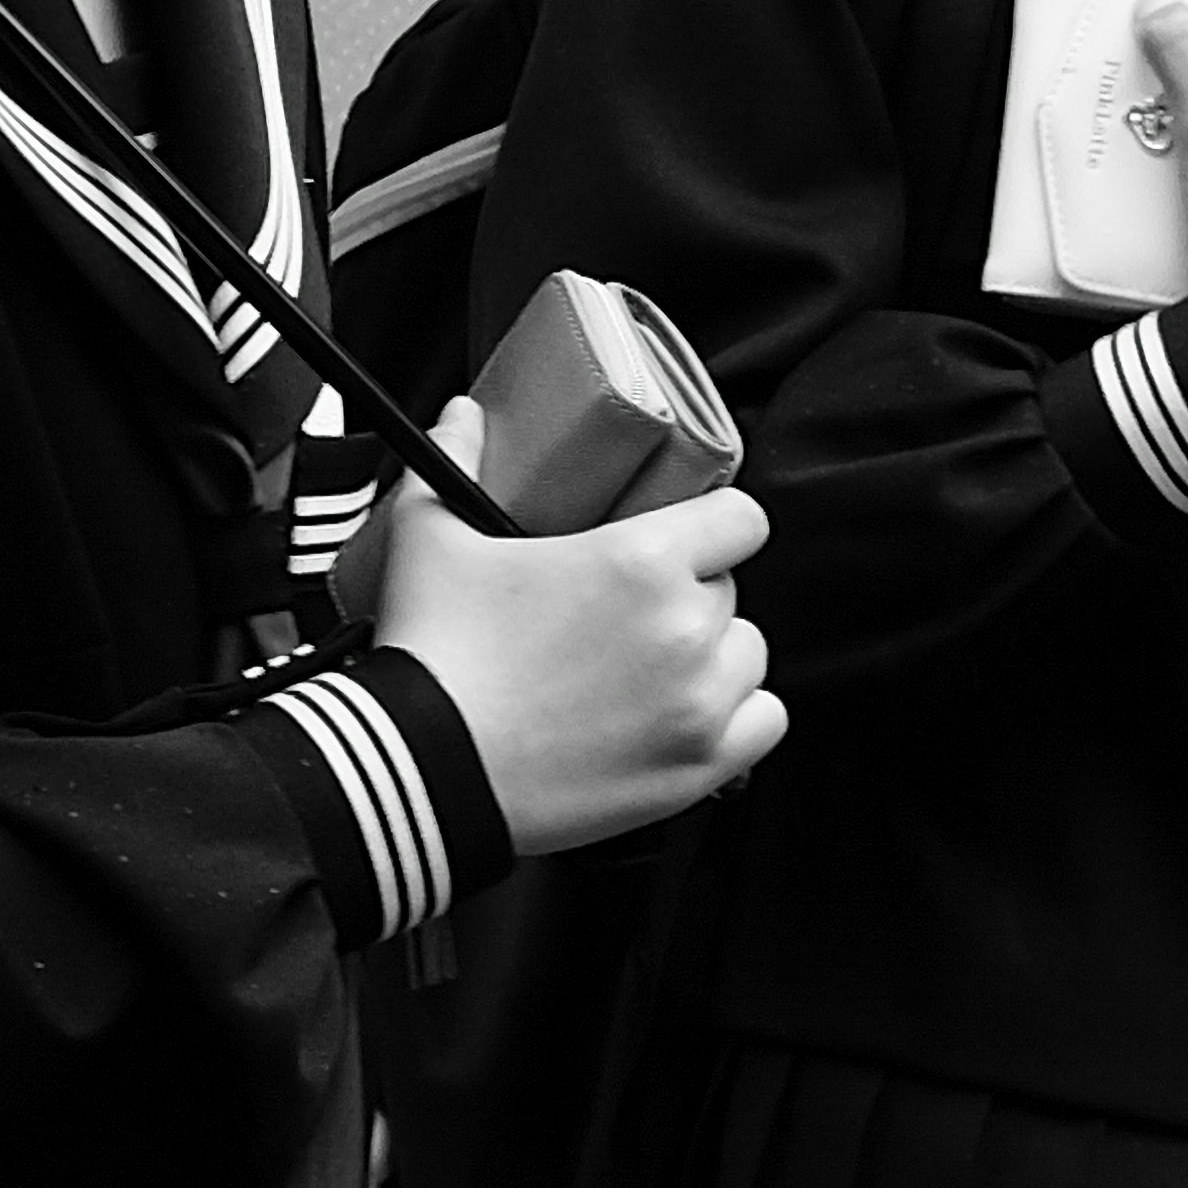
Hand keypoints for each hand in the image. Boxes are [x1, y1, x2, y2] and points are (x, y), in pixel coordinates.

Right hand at [365, 398, 786, 860]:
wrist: (425, 771)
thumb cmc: (435, 657)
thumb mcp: (430, 537)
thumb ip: (455, 461)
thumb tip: (464, 416)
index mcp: (641, 560)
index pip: (740, 518)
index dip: (713, 523)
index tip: (684, 537)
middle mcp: (685, 629)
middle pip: (728, 589)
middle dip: (686, 594)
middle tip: (625, 614)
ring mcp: (700, 703)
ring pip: (746, 654)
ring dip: (711, 655)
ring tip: (649, 668)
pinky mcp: (700, 767)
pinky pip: (763, 724)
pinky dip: (733, 718)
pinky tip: (682, 714)